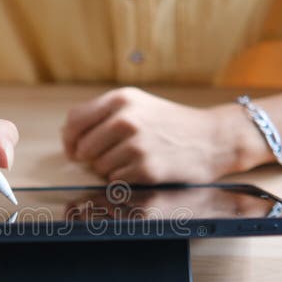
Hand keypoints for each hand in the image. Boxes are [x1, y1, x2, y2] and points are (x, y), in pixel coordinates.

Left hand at [62, 87, 248, 183]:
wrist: (212, 139)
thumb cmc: (172, 124)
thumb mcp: (139, 105)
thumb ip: (105, 114)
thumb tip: (69, 135)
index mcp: (121, 100)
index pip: (75, 121)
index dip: (69, 139)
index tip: (74, 150)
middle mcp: (126, 119)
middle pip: (83, 148)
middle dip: (91, 158)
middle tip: (111, 157)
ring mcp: (136, 145)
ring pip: (98, 167)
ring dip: (109, 169)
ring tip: (132, 160)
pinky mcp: (146, 169)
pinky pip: (116, 181)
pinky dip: (124, 179)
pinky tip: (142, 169)